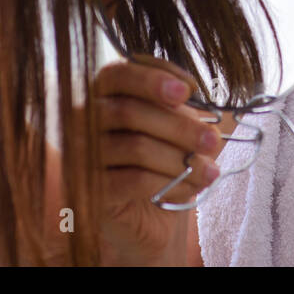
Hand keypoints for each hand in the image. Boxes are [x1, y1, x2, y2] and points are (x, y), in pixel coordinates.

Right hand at [94, 54, 223, 265]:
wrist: (148, 218)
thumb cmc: (161, 161)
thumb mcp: (172, 127)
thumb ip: (176, 107)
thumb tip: (194, 96)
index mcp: (101, 94)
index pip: (118, 74)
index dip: (152, 79)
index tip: (187, 92)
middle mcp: (82, 120)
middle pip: (129, 112)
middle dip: (180, 126)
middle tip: (213, 140)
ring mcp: (80, 156)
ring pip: (135, 147)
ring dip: (181, 159)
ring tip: (210, 172)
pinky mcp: (91, 191)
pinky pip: (134, 181)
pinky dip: (170, 183)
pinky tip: (190, 188)